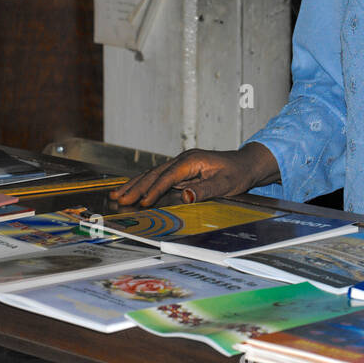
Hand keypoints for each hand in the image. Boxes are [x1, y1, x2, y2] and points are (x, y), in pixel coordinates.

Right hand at [109, 143, 279, 208]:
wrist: (246, 164)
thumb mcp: (225, 184)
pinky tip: (132, 190)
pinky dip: (144, 184)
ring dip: (135, 185)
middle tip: (120, 199)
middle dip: (136, 187)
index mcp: (192, 160)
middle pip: (155, 174)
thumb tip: (186, 195)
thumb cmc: (237, 173)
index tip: (142, 202)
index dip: (154, 190)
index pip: (168, 177)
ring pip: (153, 174)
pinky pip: (158, 177)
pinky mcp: (181, 170)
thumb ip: (204, 190)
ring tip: (117, 195)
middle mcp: (183, 160)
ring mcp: (181, 164)